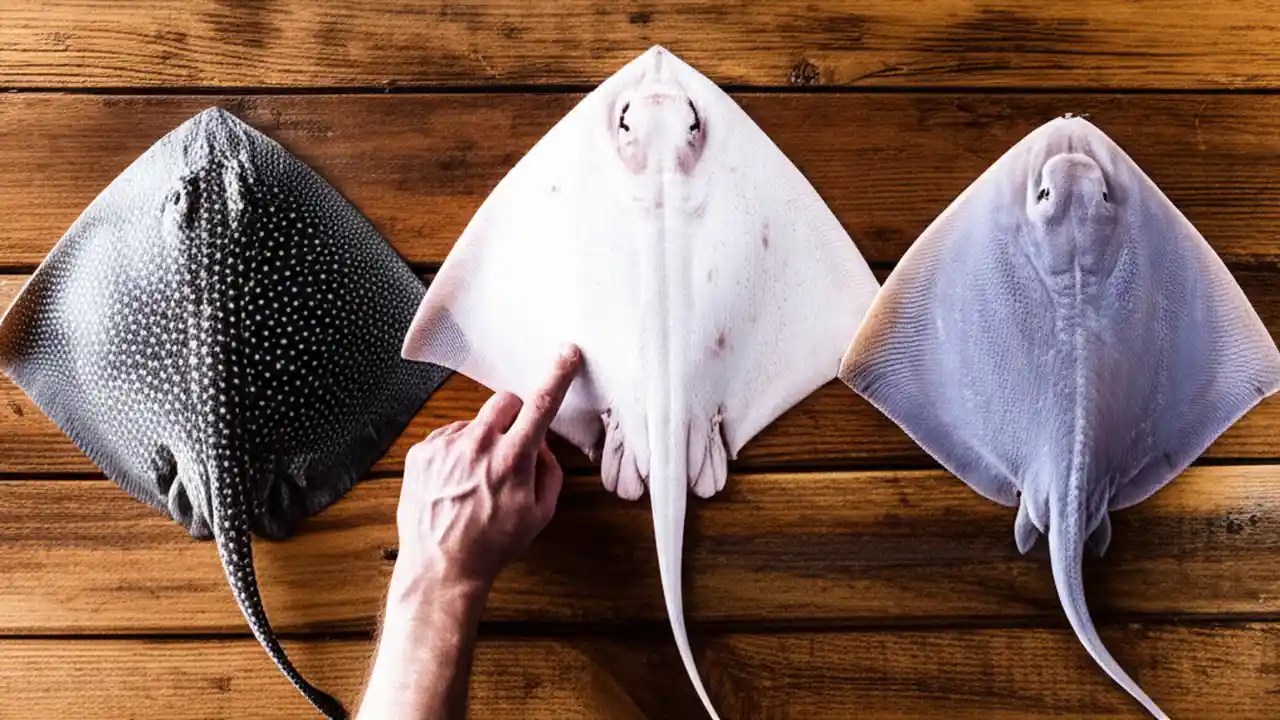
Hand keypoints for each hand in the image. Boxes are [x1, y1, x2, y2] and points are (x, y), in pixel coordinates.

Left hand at [394, 345, 581, 592]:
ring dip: (483, 441)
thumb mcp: (539, 515)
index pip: (541, 405)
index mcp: (512, 459)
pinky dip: (457, 453)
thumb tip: (542, 446)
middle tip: (513, 445)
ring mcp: (445, 447)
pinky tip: (456, 483)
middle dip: (515, 416)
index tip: (566, 354)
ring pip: (475, 423)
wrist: (441, 568)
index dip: (557, 376)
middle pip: (505, 402)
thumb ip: (549, 472)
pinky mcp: (421, 453)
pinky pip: (448, 438)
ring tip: (476, 481)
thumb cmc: (493, 545)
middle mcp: (477, 445)